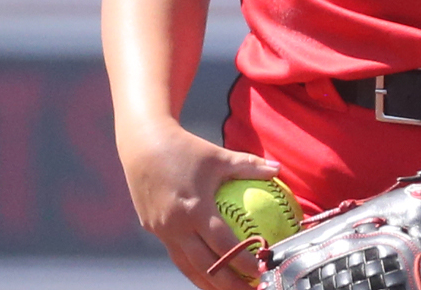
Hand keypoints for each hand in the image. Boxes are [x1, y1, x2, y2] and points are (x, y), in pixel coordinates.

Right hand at [117, 120, 280, 288]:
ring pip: (188, 267)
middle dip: (230, 284)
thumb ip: (249, 165)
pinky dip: (193, 268)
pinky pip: (177, 254)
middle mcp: (176, 225)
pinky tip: (209, 274)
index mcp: (194, 209)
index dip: (244, 260)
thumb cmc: (186, 148)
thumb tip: (277, 170)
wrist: (142, 144)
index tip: (262, 268)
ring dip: (210, 283)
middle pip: (206, 266)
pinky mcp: (153, 229)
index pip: (224, 244)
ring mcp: (161, 230)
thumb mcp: (219, 156)